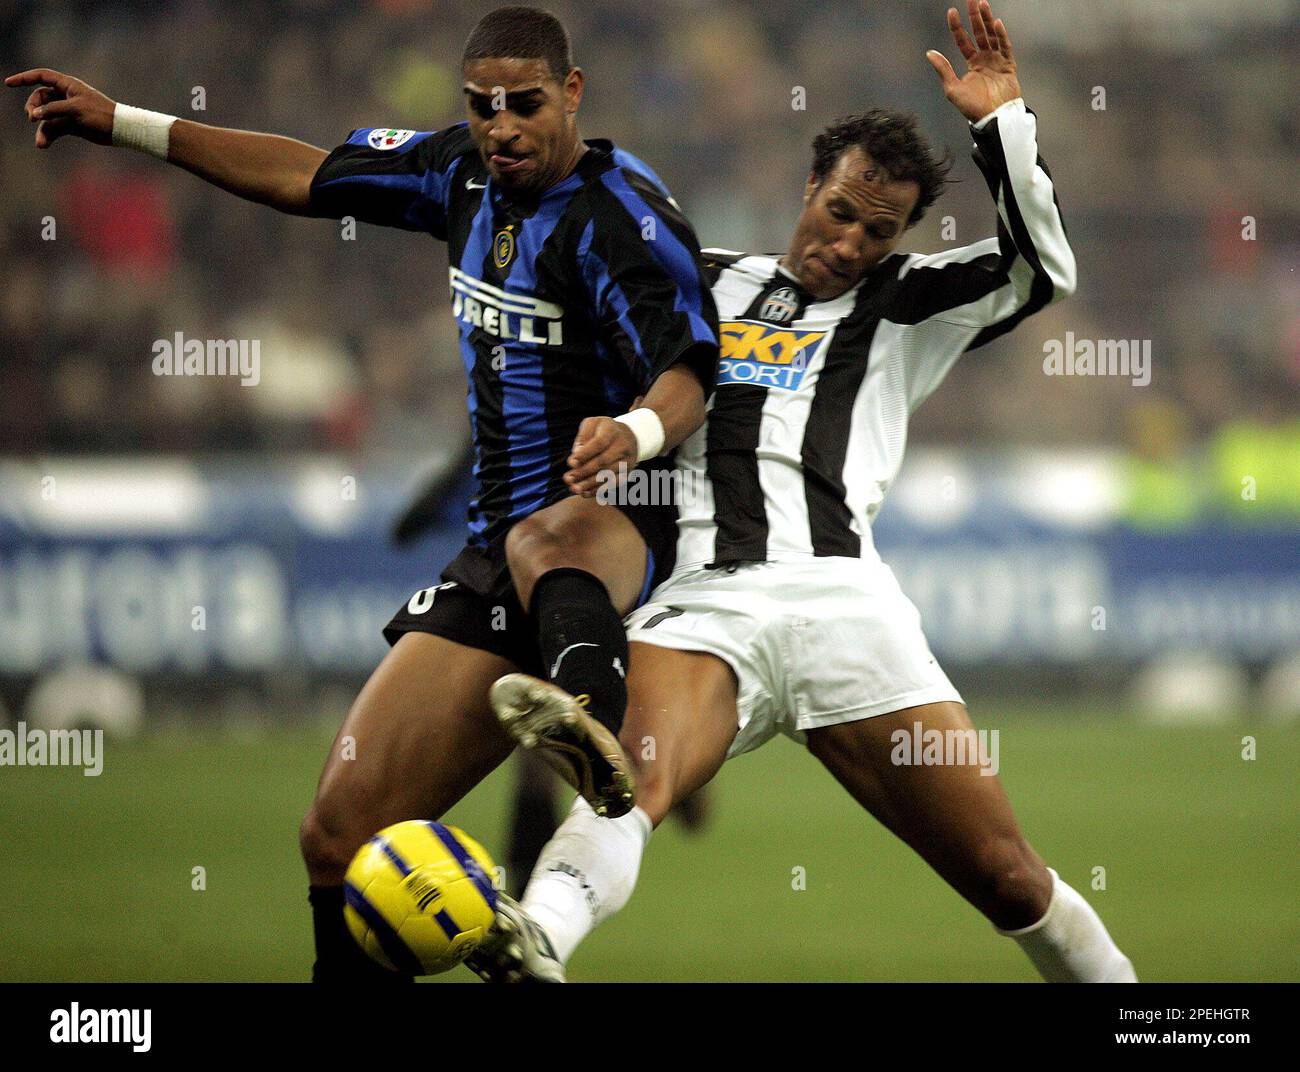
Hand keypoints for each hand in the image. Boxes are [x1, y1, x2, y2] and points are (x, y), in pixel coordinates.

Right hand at [5, 68, 115, 147]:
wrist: (120, 130)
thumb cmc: (100, 114)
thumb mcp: (75, 109)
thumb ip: (53, 110)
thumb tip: (35, 114)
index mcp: (68, 85)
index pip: (41, 76)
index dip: (24, 78)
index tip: (8, 84)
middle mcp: (66, 96)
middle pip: (40, 98)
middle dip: (34, 108)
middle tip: (33, 118)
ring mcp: (68, 111)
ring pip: (47, 117)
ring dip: (41, 128)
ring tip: (41, 143)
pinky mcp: (71, 125)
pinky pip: (54, 128)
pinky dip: (49, 135)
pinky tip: (43, 144)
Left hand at [564, 416, 638, 498]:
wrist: (627, 436)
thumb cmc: (602, 431)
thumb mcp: (591, 425)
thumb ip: (582, 437)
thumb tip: (576, 456)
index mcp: (612, 429)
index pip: (599, 443)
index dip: (585, 454)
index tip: (571, 463)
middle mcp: (623, 445)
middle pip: (603, 461)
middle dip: (584, 471)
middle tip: (568, 479)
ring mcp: (627, 460)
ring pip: (608, 475)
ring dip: (589, 484)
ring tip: (574, 488)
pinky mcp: (627, 473)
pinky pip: (613, 484)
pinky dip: (598, 490)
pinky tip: (585, 493)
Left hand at [926, 1, 1020, 124]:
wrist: (992, 118)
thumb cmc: (972, 107)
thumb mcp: (952, 88)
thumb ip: (943, 69)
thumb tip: (929, 53)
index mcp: (972, 64)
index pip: (963, 41)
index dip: (957, 27)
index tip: (951, 12)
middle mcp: (985, 59)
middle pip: (979, 33)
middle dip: (975, 16)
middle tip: (971, 0)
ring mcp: (998, 61)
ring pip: (992, 36)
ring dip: (987, 20)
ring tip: (982, 4)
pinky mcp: (1009, 66)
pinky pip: (1005, 47)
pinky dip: (1001, 35)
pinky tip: (996, 24)